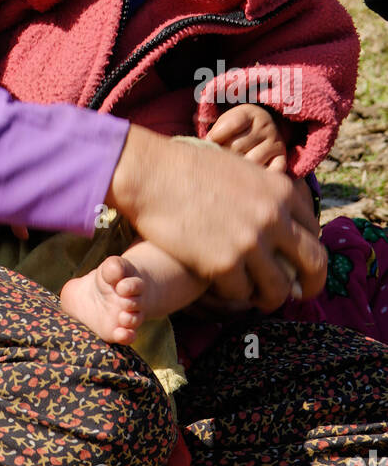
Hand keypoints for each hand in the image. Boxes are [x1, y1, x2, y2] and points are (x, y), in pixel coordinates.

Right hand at [106, 124, 325, 311]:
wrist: (151, 173)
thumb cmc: (190, 168)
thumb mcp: (241, 170)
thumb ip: (266, 195)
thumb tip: (284, 225)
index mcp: (280, 190)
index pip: (314, 230)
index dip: (308, 249)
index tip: (298, 261)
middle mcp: (273, 217)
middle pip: (314, 264)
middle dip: (312, 284)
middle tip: (301, 293)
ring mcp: (249, 243)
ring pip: (280, 289)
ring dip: (270, 297)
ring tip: (257, 296)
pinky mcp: (223, 265)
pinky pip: (241, 294)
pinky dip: (233, 293)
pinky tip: (221, 284)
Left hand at [206, 103, 286, 173]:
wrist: (267, 126)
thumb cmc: (239, 128)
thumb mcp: (228, 121)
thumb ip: (217, 132)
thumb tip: (207, 146)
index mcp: (250, 114)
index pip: (232, 124)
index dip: (216, 136)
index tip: (208, 142)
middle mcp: (266, 127)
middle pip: (238, 146)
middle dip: (224, 154)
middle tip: (217, 160)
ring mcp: (275, 143)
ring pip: (252, 161)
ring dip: (238, 168)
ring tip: (229, 170)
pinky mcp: (282, 159)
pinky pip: (271, 172)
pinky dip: (258, 177)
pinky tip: (249, 177)